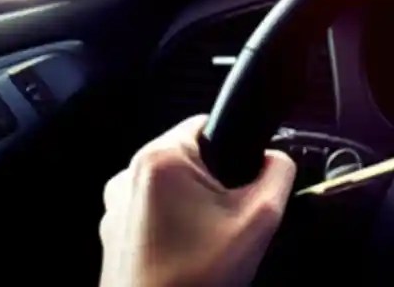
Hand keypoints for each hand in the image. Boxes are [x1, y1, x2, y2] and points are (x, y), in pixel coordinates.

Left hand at [99, 116, 296, 286]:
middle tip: (230, 223)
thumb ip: (278, 173)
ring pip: (175, 189)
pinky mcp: (115, 233)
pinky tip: (188, 258)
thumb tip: (277, 159)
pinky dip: (176, 229)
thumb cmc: (195, 280)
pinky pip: (156, 214)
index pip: (209, 122)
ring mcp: (116, 207)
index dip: (237, 149)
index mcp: (160, 159)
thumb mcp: (260, 219)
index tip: (244, 184)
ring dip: (196, 208)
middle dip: (217, 186)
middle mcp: (128, 175)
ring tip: (207, 246)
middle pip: (192, 159)